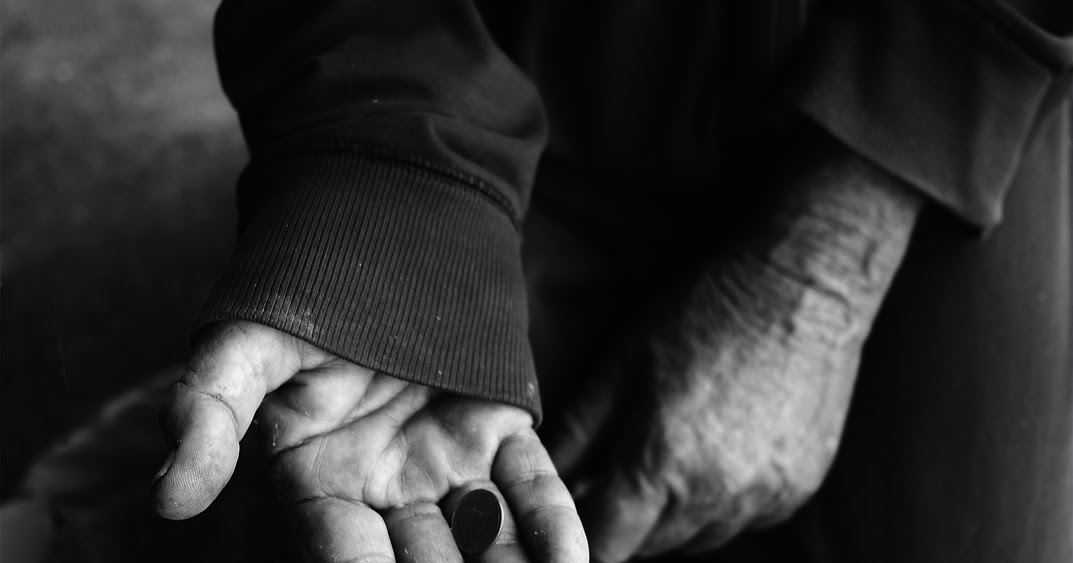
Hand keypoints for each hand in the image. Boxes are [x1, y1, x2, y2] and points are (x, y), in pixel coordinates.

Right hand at [151, 321, 587, 561]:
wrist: (367, 229)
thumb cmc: (294, 293)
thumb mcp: (239, 350)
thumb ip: (207, 418)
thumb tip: (167, 499)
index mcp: (319, 482)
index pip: (346, 557)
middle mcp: (386, 487)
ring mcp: (445, 460)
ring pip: (482, 537)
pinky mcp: (496, 426)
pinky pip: (530, 483)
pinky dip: (552, 524)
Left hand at [542, 143, 920, 561]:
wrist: (804, 289)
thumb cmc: (702, 316)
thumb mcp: (620, 365)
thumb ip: (575, 435)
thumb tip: (542, 479)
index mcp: (661, 465)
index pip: (605, 546)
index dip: (584, 538)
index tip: (574, 521)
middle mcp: (716, 497)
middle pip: (650, 549)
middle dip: (624, 524)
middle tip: (615, 475)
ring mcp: (763, 501)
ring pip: (697, 541)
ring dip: (672, 518)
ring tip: (670, 456)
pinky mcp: (797, 494)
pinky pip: (740, 521)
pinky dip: (720, 504)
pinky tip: (717, 452)